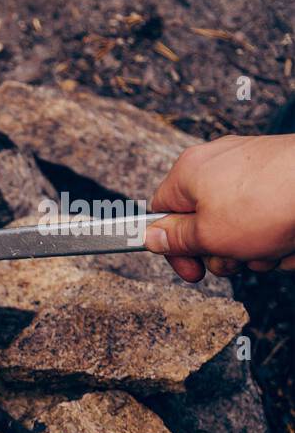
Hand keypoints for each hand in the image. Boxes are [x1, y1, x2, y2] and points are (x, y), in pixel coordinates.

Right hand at [147, 133, 294, 280]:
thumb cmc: (271, 202)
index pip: (161, 213)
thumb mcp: (208, 235)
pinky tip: (288, 239)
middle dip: (221, 252)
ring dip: (253, 249)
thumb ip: (175, 239)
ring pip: (240, 225)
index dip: (174, 247)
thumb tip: (150, 237)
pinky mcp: (282, 178)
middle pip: (204, 223)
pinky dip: (277, 235)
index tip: (191, 268)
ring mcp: (254, 170)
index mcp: (190, 172)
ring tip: (269, 249)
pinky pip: (268, 217)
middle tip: (234, 259)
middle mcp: (219, 164)